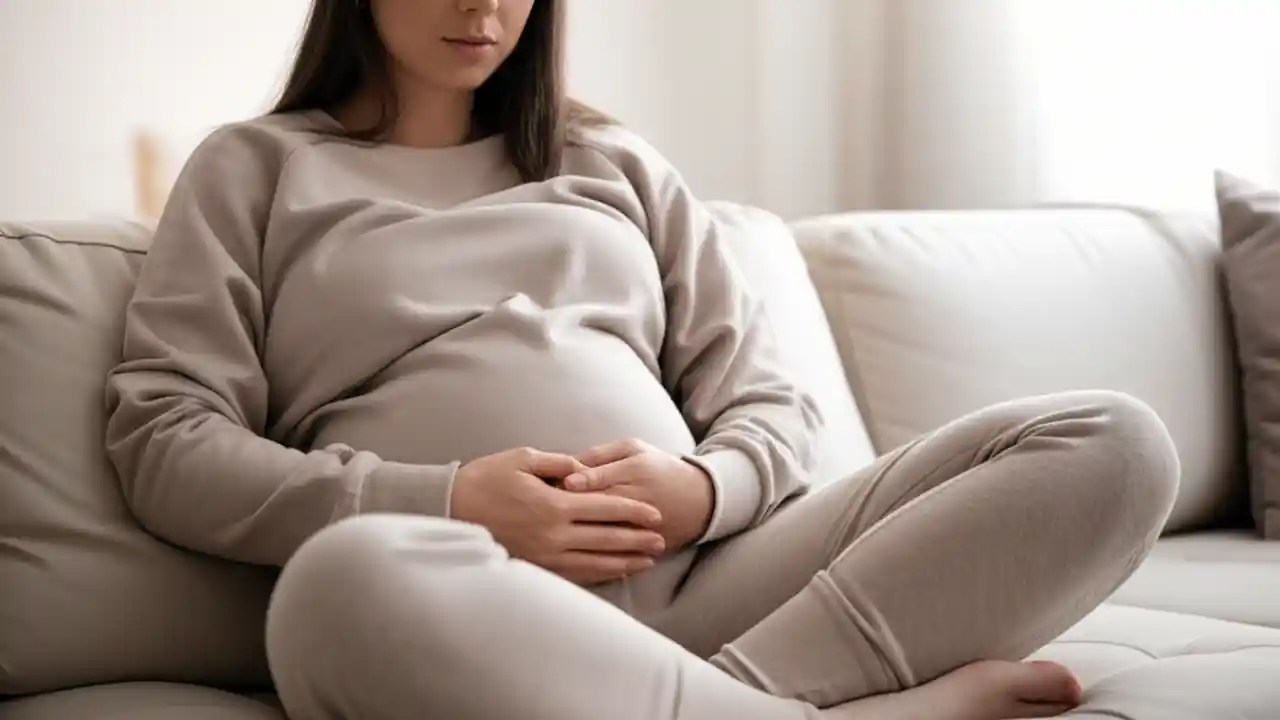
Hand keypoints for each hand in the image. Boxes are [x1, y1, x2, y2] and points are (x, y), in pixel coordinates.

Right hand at [451, 447, 666, 585]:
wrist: (451, 509)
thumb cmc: (487, 478)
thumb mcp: (524, 458)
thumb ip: (560, 463)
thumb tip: (586, 469)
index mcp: (554, 504)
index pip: (605, 509)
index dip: (634, 512)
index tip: (656, 514)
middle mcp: (554, 534)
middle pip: (606, 539)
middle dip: (637, 540)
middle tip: (662, 541)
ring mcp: (545, 555)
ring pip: (594, 562)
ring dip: (623, 562)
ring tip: (646, 561)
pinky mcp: (534, 567)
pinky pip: (573, 575)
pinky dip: (597, 575)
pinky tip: (612, 573)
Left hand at [563, 439, 714, 552]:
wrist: (699, 499)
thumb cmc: (659, 467)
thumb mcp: (635, 449)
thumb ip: (602, 454)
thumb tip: (570, 465)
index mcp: (635, 470)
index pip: (600, 477)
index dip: (577, 482)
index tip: (558, 485)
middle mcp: (638, 497)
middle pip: (599, 505)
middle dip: (572, 509)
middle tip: (547, 511)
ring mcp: (643, 524)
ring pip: (607, 531)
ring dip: (582, 534)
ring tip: (557, 533)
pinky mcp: (647, 544)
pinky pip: (619, 551)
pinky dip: (597, 554)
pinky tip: (576, 554)